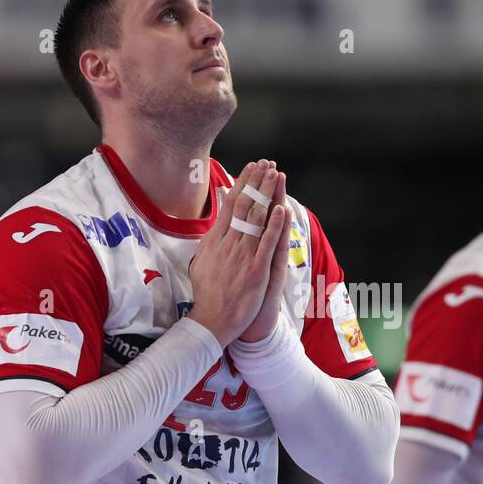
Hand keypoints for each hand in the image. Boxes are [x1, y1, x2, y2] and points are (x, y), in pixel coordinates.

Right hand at [187, 160, 285, 345]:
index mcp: (215, 240)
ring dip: (266, 195)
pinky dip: (273, 226)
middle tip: (267, 163)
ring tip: (275, 175)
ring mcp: (242, 257)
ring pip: (255, 219)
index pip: (231, 205)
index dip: (244, 183)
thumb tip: (216, 223)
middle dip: (256, 182)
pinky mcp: (255, 271)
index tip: (253, 166)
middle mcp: (228, 244)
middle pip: (244, 206)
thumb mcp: (202, 260)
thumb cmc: (209, 293)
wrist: (212, 320)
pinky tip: (280, 209)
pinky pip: (266, 244)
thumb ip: (212, 240)